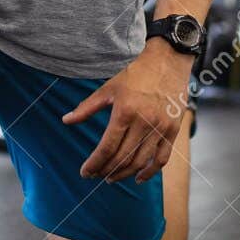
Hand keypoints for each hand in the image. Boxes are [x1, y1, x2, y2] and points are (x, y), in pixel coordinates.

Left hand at [63, 41, 192, 183]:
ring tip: (112, 177)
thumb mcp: (108, 89)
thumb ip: (87, 108)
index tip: (86, 172)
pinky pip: (161, 158)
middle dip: (106, 170)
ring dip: (124, 173)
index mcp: (125, 111)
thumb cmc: (135, 73)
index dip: (95, 163)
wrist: (167, 61)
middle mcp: (144, 122)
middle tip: (97, 175)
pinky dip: (150, 172)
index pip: (107, 147)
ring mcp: (160, 128)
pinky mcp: (173, 130)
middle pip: (123, 157)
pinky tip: (138, 177)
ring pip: (141, 161)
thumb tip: (66, 120)